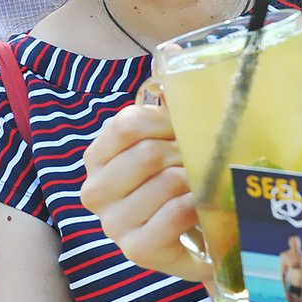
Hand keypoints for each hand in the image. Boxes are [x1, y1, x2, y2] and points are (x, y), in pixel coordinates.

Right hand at [81, 98, 211, 283]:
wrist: (195, 242)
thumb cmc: (177, 186)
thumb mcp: (168, 141)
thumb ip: (167, 99)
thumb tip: (174, 50)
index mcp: (98, 158)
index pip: (125, 125)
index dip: (165, 122)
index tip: (186, 130)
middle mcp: (95, 191)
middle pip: (146, 154)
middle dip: (185, 154)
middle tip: (204, 160)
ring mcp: (113, 224)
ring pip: (165, 183)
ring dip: (196, 181)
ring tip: (206, 184)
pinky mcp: (136, 251)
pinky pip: (172, 217)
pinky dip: (194, 207)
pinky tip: (201, 208)